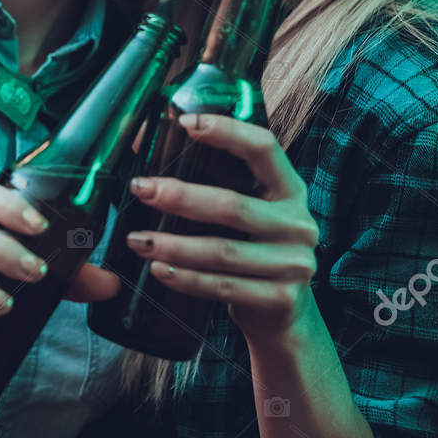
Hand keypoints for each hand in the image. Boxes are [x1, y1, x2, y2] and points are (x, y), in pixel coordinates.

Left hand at [123, 113, 318, 343]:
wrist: (283, 314)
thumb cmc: (253, 251)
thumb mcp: (246, 214)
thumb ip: (213, 183)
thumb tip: (145, 144)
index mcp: (290, 190)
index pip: (264, 148)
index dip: (227, 132)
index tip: (186, 123)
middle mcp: (298, 224)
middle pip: (233, 205)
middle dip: (181, 197)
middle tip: (142, 189)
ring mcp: (294, 264)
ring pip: (223, 252)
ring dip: (173, 245)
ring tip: (138, 240)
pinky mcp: (281, 298)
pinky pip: (223, 287)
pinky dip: (186, 278)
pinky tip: (159, 270)